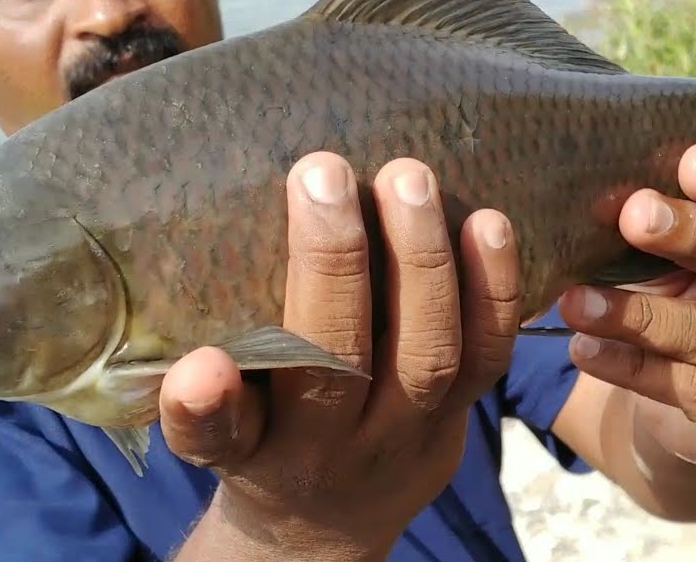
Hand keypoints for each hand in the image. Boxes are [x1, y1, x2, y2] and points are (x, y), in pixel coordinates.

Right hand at [158, 152, 521, 559]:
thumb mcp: (221, 429)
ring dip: (423, 262)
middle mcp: (329, 448)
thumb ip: (205, 396)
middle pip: (337, 367)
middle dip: (333, 265)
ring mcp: (406, 433)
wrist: (331, 523)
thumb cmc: (264, 443)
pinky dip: (495, 286)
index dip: (206, 406)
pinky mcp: (460, 417)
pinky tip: (488, 220)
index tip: (199, 367)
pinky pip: (489, 356)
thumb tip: (199, 358)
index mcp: (252, 449)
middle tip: (322, 171)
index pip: (220, 435)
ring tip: (407, 178)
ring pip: (428, 357)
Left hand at [559, 143, 695, 471]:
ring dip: (638, 315)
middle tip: (635, 214)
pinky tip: (585, 348)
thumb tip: (602, 198)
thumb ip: (666, 230)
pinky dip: (628, 366)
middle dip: (694, 236)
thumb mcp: (689, 261)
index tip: (692, 160)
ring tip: (575, 301)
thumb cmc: (695, 303)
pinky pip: (688, 388)